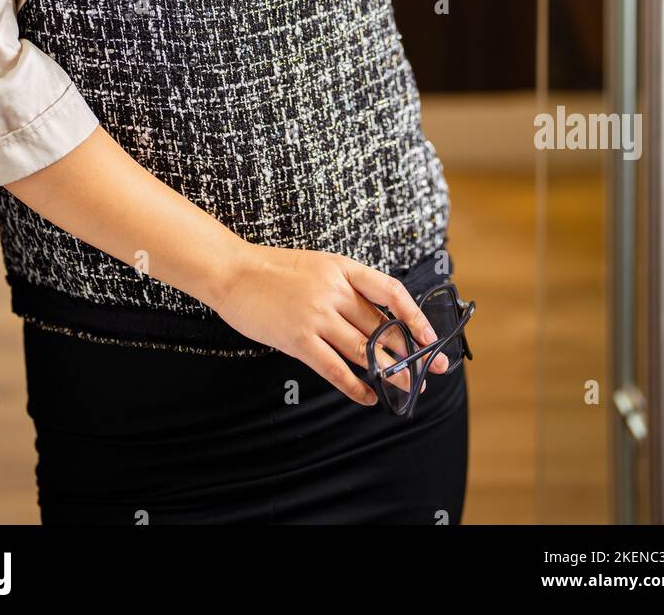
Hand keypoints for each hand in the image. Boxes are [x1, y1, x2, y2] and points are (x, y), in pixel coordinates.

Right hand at [212, 244, 449, 406]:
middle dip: (411, 351)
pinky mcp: (298, 339)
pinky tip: (368, 396)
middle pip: (382, 327)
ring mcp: (317, 316)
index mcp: (343, 268)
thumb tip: (378, 319)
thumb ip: (346, 288)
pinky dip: (355, 386)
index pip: (391, 292)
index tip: (431, 336)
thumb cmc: (274, 270)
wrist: (233, 271)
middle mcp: (334, 291)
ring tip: (408, 387)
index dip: (415, 316)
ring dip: (391, 372)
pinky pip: (335, 369)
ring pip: (364, 350)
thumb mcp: (319, 266)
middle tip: (431, 370)